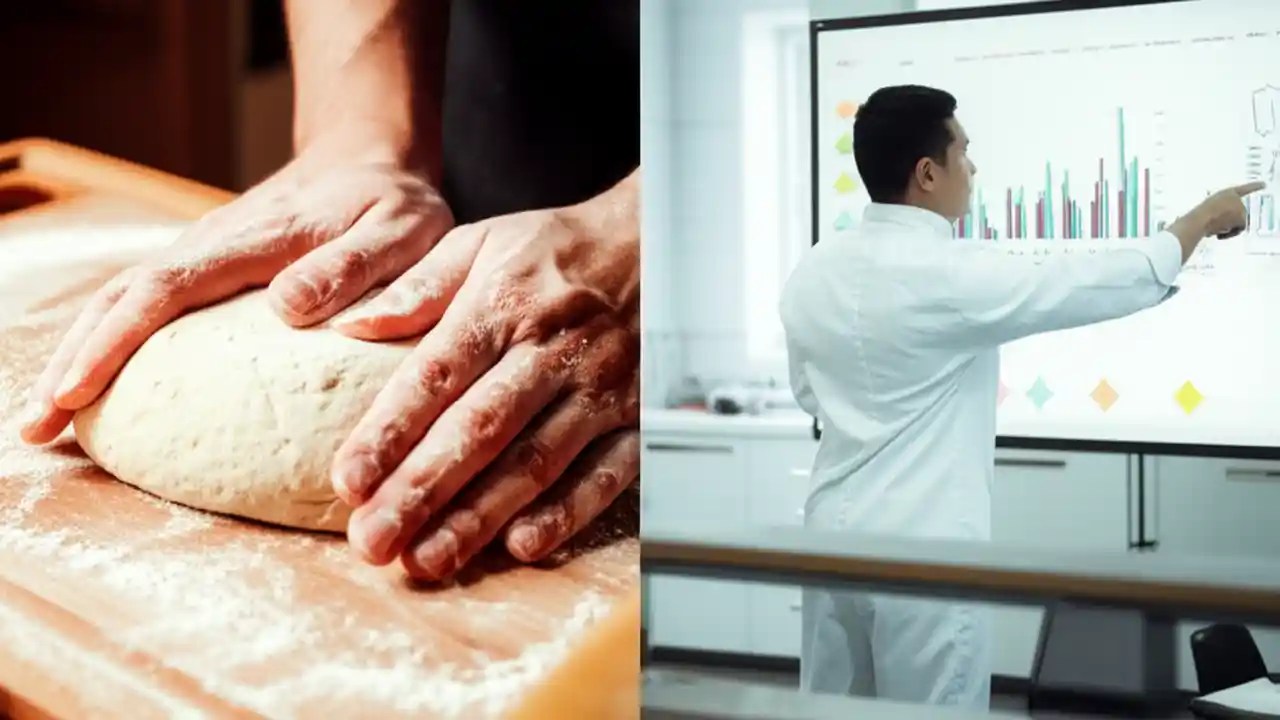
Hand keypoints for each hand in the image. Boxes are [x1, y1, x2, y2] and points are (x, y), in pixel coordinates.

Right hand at [19, 132, 453, 444]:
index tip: (75, 392)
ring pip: (123, 299)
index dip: (116, 341)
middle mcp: (216, 242)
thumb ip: (354, 265)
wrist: (371, 160)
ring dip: (78, 354)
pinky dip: (109, 343)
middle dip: (74, 359)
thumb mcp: (401, 231)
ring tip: (42, 421)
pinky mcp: (208, 267)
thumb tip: (288, 307)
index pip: (169, 287)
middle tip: (34, 427)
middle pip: (123, 295)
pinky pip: (147, 304)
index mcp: (260, 239)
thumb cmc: (393, 207)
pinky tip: (92, 388)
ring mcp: (206, 253)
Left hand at [328, 172, 639, 580]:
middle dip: (422, 490)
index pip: (437, 374)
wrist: (659, 247)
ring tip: (427, 559)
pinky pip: (605, 472)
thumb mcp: (484, 242)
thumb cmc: (558, 252)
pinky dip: (568, 511)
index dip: (391, 430)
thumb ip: (419, 285)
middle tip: (372, 540)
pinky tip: (523, 546)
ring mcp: (600, 388)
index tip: (348, 479)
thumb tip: (352, 327)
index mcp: (503, 303)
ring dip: (480, 516)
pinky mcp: (637, 417)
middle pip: (480, 429)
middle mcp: (551, 350)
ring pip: (535, 461)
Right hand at [1197, 181, 1265, 237]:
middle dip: (1229, 220)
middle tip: (1216, 223)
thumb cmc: (1200, 215)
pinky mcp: (1241, 217)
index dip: (1254, 186)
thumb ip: (1220, 210)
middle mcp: (1236, 198)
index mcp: (1227, 193)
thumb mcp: (1209, 208)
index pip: (1243, 189)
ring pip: (1238, 222)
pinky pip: (1239, 229)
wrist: (1201, 219)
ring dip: (1228, 226)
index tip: (1263, 184)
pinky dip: (1230, 233)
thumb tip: (1219, 224)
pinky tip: (1219, 234)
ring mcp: (1240, 207)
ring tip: (1215, 226)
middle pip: (1238, 213)